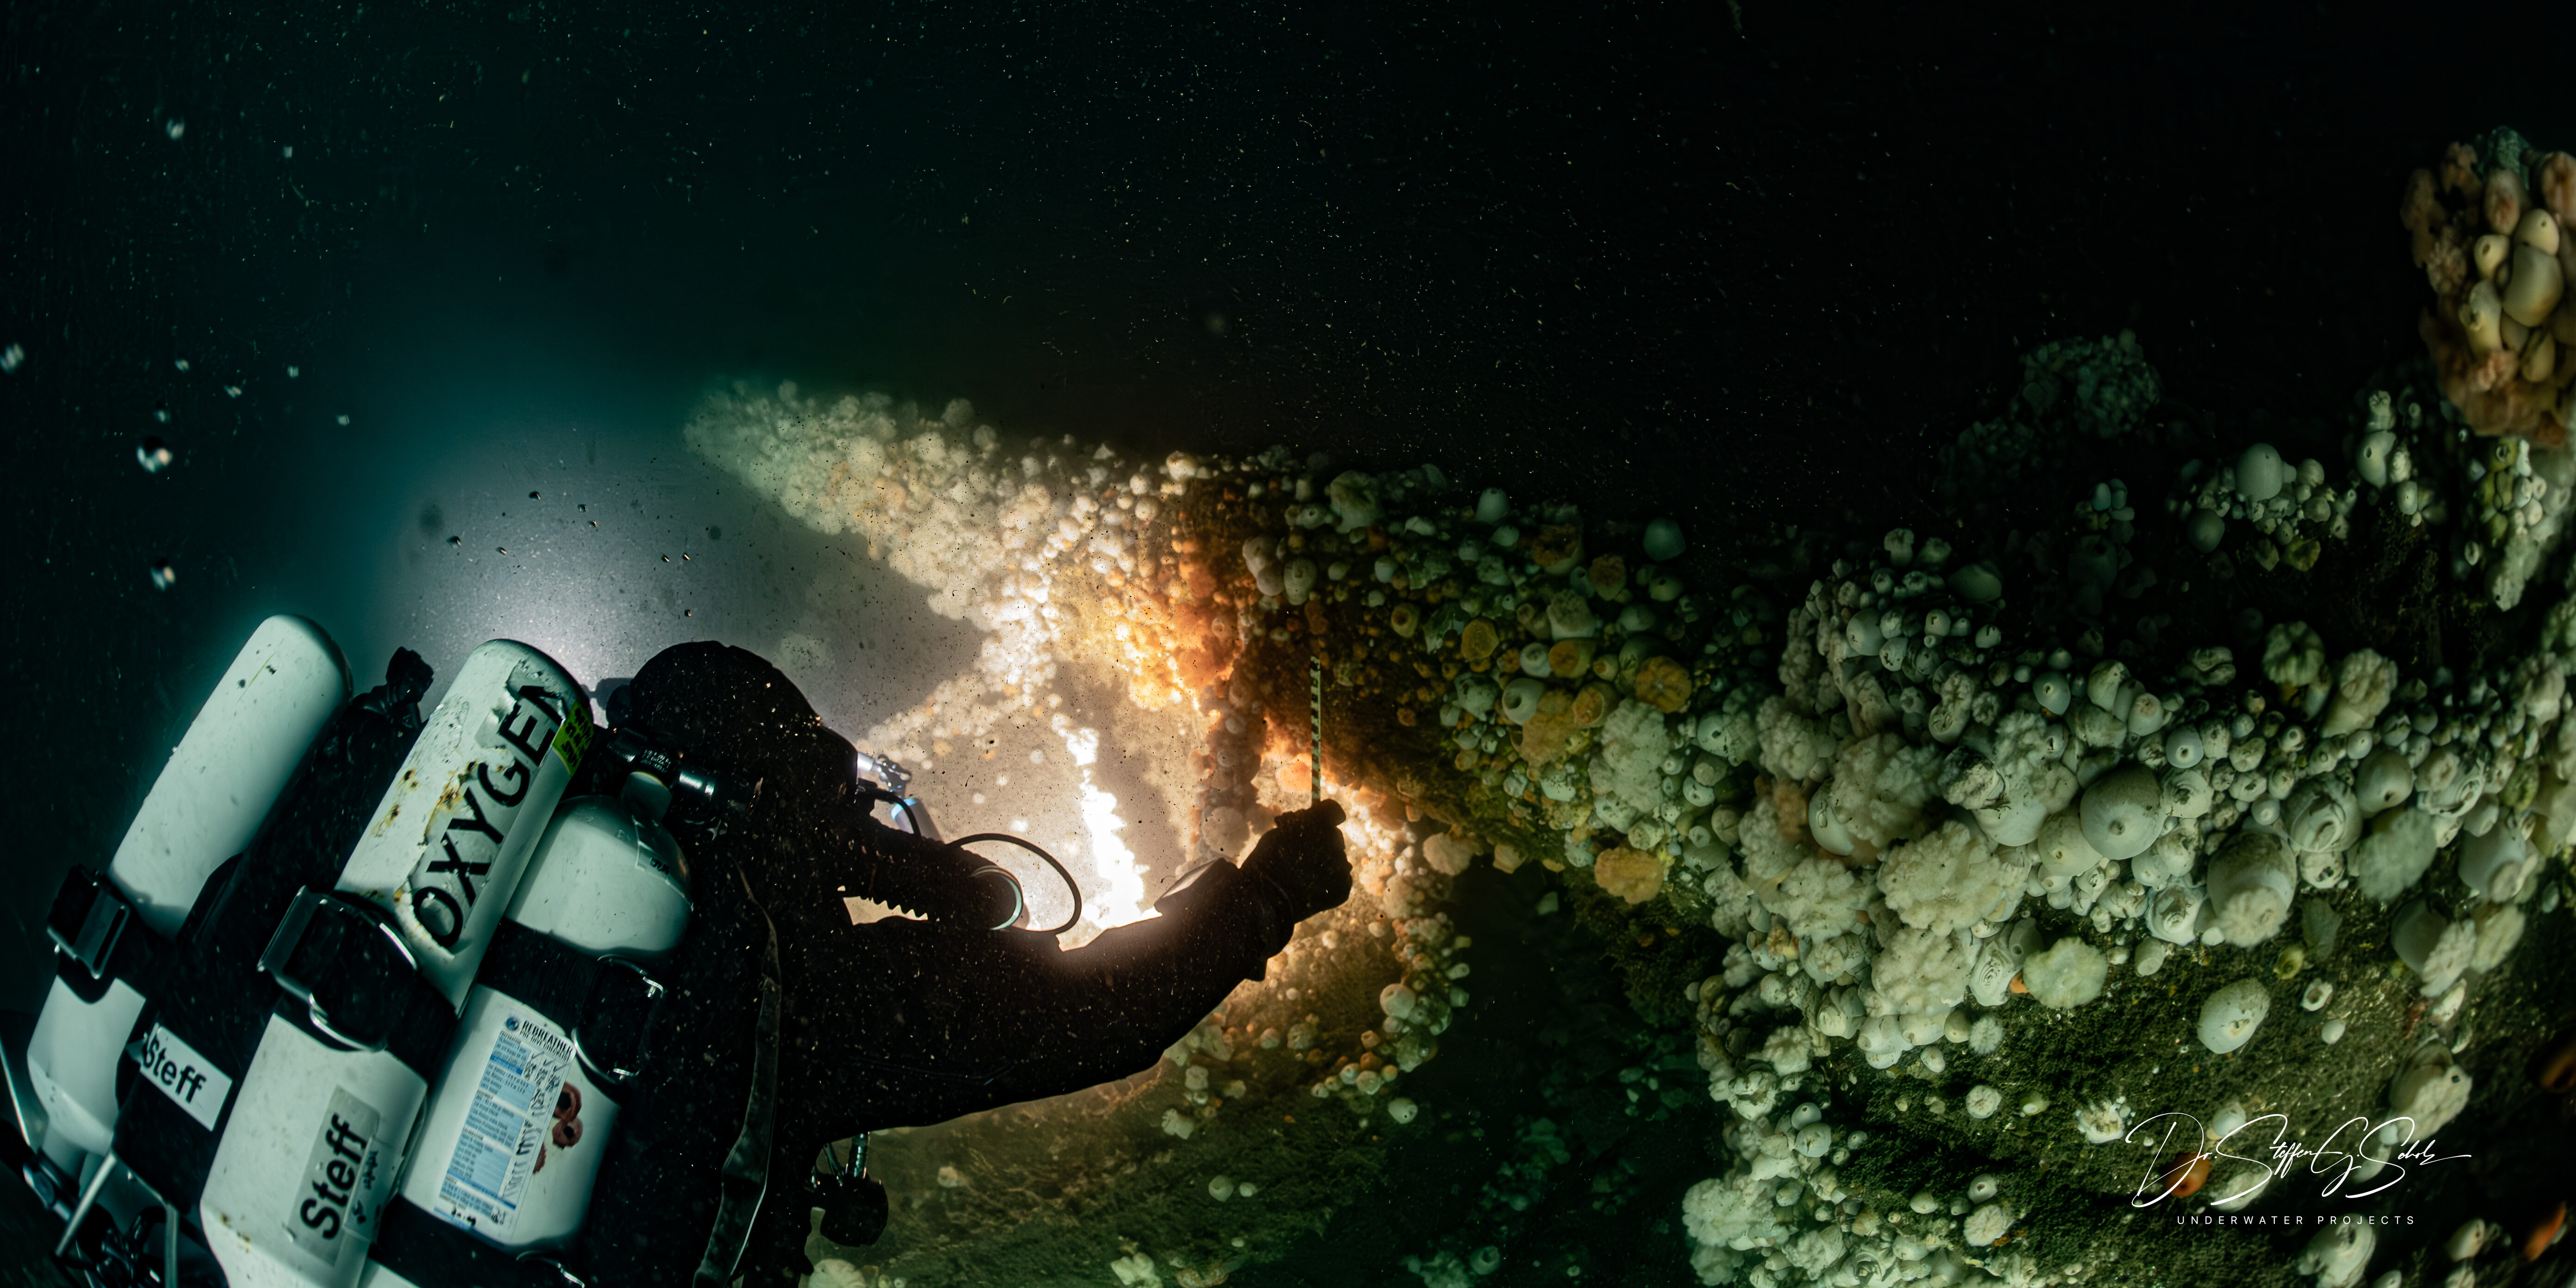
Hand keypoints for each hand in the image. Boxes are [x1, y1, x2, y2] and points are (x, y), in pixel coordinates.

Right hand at [1238, 800, 1350, 921]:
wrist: (1265, 898)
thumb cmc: (1266, 862)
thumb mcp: (1278, 832)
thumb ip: (1300, 824)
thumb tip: (1314, 822)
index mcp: (1318, 823)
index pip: (1333, 810)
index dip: (1323, 814)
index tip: (1318, 821)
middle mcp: (1335, 842)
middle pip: (1335, 835)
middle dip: (1323, 840)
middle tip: (1304, 853)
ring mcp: (1341, 867)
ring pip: (1339, 857)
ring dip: (1327, 862)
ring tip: (1304, 873)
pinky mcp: (1343, 888)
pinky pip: (1342, 877)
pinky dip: (1331, 880)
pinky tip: (1312, 886)